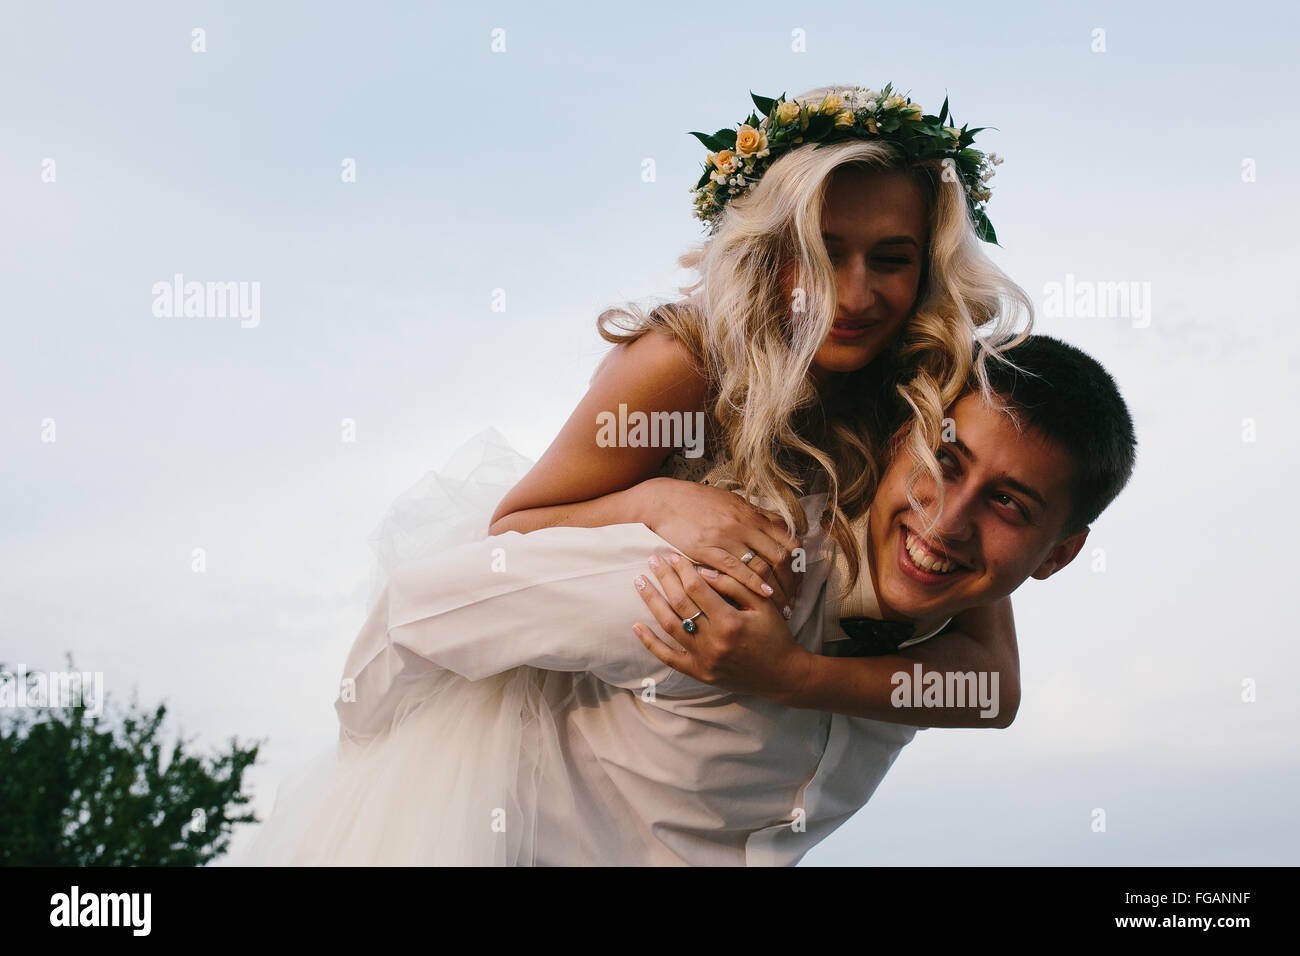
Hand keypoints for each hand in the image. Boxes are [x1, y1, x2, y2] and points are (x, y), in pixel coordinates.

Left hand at [632, 551, 813, 703]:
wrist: (782, 675)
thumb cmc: (774, 635)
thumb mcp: (763, 605)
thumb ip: (735, 586)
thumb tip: (704, 571)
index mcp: (730, 622)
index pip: (697, 588)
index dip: (682, 569)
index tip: (672, 555)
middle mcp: (713, 641)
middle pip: (679, 603)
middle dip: (664, 578)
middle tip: (652, 560)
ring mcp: (704, 660)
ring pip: (669, 625)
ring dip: (652, 601)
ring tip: (639, 582)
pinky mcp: (699, 673)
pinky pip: (668, 658)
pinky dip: (650, 642)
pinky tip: (636, 626)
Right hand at [633, 476, 802, 613]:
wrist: (664, 500)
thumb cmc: (697, 502)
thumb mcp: (731, 502)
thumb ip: (753, 515)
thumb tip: (775, 525)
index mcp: (752, 514)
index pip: (788, 540)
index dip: (798, 564)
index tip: (799, 582)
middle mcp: (744, 525)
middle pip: (780, 556)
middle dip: (791, 583)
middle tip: (793, 601)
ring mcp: (727, 537)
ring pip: (762, 565)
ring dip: (776, 589)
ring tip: (782, 607)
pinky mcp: (708, 549)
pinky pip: (737, 569)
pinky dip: (754, 584)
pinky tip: (764, 596)